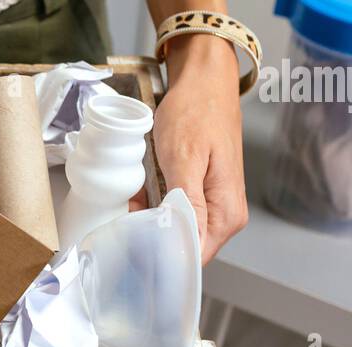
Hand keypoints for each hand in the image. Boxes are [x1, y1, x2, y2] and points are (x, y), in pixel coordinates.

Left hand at [133, 34, 247, 264]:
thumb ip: (185, 202)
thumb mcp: (184, 157)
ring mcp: (213, 205)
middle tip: (125, 228)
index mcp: (226, 213)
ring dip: (151, 224)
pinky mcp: (201, 194)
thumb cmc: (196, 113)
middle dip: (153, 241)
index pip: (195, 257)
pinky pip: (174, 213)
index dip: (164, 258)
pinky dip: (153, 208)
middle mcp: (224, 215)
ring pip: (176, 231)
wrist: (204, 83)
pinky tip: (137, 198)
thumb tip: (179, 238)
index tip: (135, 249)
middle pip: (185, 248)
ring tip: (129, 210)